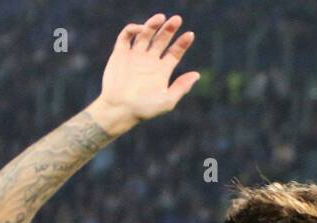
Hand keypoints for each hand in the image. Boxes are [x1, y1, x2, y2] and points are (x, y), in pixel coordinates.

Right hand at [90, 14, 198, 135]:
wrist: (119, 110)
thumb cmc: (144, 109)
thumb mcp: (167, 100)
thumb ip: (181, 87)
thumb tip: (197, 75)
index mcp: (161, 71)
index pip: (175, 52)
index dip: (182, 43)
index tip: (190, 35)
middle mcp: (149, 61)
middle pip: (162, 39)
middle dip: (169, 29)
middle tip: (177, 19)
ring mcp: (135, 56)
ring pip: (145, 34)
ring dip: (153, 24)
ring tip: (161, 18)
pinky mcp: (120, 54)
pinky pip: (126, 36)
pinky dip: (132, 29)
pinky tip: (140, 29)